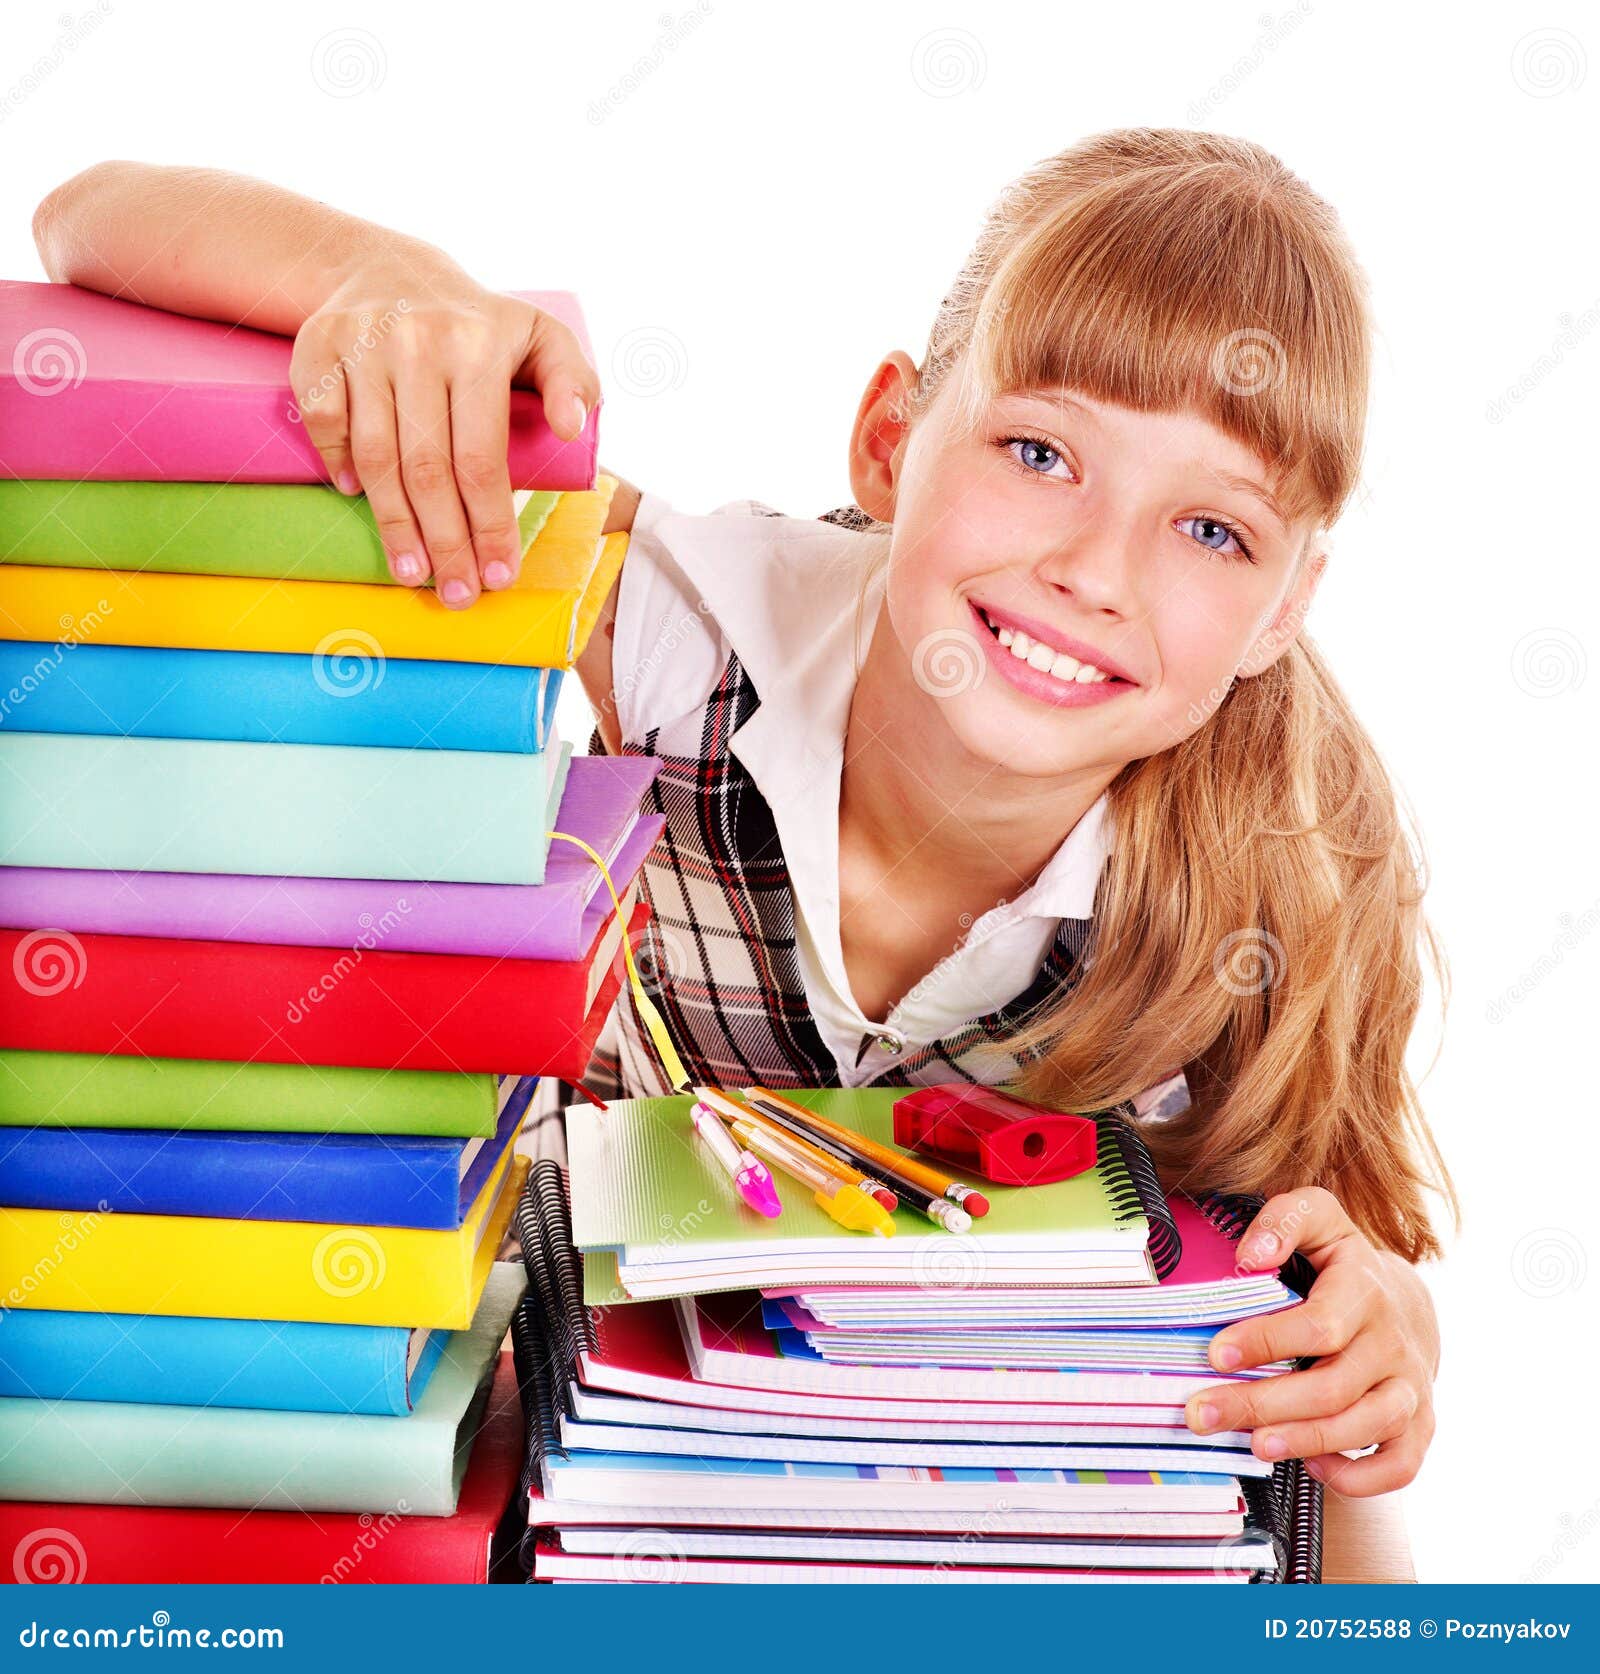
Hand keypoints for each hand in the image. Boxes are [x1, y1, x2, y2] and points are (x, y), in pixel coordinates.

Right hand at [289, 255, 598, 606]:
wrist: (390, 268)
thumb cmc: (479, 324)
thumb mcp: (541, 338)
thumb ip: (572, 380)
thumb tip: (572, 428)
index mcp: (476, 346)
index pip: (482, 458)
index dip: (491, 525)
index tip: (500, 575)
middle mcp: (416, 342)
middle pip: (429, 468)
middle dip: (446, 542)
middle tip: (458, 594)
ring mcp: (362, 344)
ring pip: (376, 455)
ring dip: (394, 524)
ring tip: (412, 573)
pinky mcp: (318, 347)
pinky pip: (325, 422)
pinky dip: (339, 463)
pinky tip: (359, 497)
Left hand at [1185, 1187, 1438, 1495]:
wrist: (1406, 1302)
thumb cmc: (1341, 1262)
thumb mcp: (1316, 1219)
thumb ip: (1283, 1221)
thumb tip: (1250, 1256)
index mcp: (1363, 1290)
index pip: (1318, 1325)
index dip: (1266, 1342)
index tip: (1215, 1354)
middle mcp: (1392, 1342)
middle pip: (1332, 1386)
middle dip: (1262, 1403)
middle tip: (1205, 1414)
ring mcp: (1410, 1386)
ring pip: (1365, 1426)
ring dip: (1305, 1441)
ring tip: (1254, 1444)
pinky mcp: (1420, 1424)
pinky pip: (1401, 1465)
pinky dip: (1359, 1476)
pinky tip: (1313, 1466)